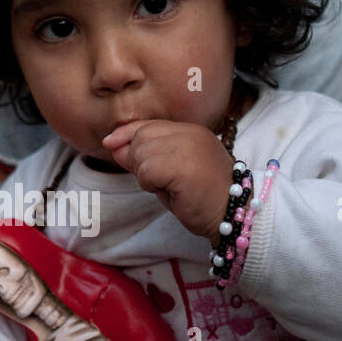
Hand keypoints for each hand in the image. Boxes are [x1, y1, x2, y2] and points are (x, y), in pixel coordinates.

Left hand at [102, 119, 233, 244]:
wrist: (232, 215)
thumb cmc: (201, 199)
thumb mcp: (169, 174)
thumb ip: (144, 158)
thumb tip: (113, 146)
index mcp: (190, 131)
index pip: (148, 124)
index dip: (126, 133)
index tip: (110, 143)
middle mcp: (189, 132)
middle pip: (141, 137)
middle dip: (137, 160)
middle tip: (158, 181)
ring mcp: (188, 145)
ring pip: (141, 153)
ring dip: (145, 175)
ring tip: (169, 186)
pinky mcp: (183, 164)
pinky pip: (147, 170)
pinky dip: (150, 184)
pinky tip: (170, 191)